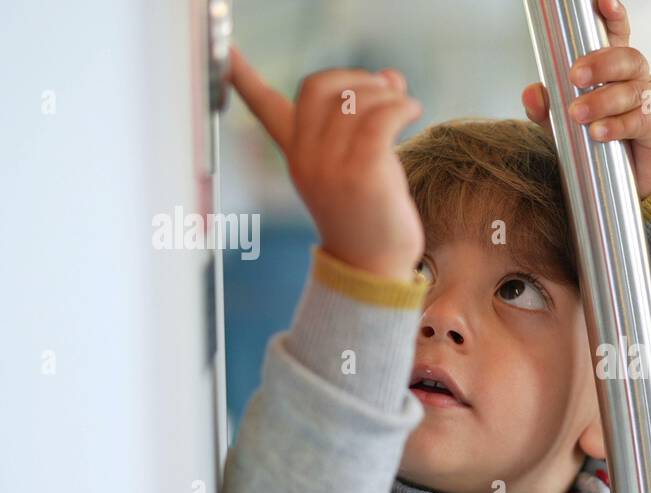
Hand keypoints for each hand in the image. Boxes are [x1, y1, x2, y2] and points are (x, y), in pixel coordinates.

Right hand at [228, 47, 424, 279]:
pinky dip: (400, 105)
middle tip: (384, 92)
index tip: (225, 54)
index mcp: (297, 154)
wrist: (372, 270)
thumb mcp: (361, 165)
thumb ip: (367, 121)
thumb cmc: (370, 217)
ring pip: (354, 99)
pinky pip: (379, 118)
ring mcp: (331, 166)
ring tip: (405, 107)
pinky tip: (413, 110)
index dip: (244, 78)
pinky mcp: (362, 174)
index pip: (265, 108)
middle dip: (355, 77)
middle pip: (319, 85)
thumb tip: (390, 75)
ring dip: (386, 93)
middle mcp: (306, 158)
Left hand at [521, 0, 650, 199]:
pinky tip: (600, 133)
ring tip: (579, 115)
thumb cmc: (606, 146)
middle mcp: (636, 79)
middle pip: (626, 56)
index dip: (613, 15)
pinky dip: (618, 124)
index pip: (617, 33)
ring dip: (603, 99)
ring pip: (632, 87)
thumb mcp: (569, 129)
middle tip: (574, 77)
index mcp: (614, 71)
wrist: (639, 186)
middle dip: (600, 62)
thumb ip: (550, 111)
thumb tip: (531, 93)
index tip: (603, 2)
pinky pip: (641, 118)